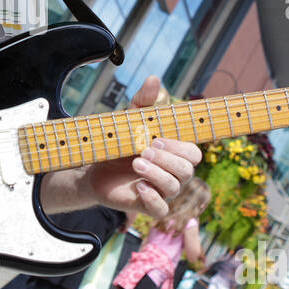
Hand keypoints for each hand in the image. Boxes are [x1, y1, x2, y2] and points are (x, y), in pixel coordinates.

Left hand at [84, 75, 200, 217]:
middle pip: (187, 170)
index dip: (180, 147)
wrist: (94, 165)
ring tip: (136, 163)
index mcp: (175, 153)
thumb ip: (143, 101)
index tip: (157, 138)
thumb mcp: (130, 119)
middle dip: (167, 159)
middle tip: (144, 150)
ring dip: (157, 174)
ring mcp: (161, 191)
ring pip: (174, 187)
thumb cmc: (120, 141)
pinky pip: (161, 209)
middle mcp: (173, 173)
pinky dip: (153, 198)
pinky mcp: (147, 205)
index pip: (194, 153)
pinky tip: (139, 185)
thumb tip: (154, 78)